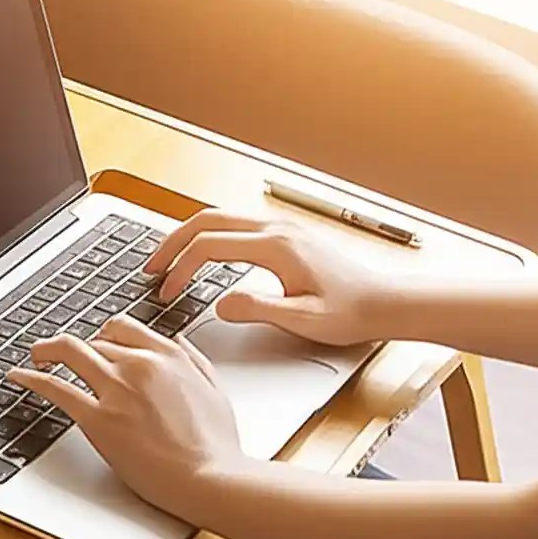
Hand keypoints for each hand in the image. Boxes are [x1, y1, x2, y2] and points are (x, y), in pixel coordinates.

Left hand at [7, 317, 241, 517]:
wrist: (210, 478)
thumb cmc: (215, 445)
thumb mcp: (215, 389)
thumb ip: (193, 360)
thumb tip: (176, 340)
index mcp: (168, 356)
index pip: (123, 328)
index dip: (103, 335)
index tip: (95, 343)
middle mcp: (140, 364)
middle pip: (95, 340)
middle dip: (79, 348)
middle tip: (64, 357)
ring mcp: (117, 389)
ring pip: (70, 351)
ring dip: (47, 349)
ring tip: (36, 355)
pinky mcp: (98, 419)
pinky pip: (55, 387)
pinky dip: (30, 377)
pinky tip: (18, 376)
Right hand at [143, 208, 391, 346]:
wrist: (387, 303)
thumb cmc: (352, 313)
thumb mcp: (303, 320)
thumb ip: (258, 309)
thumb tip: (220, 304)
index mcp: (275, 247)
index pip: (209, 246)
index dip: (180, 268)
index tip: (166, 291)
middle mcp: (275, 229)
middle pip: (207, 220)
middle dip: (172, 242)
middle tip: (150, 268)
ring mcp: (281, 229)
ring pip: (220, 218)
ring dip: (189, 236)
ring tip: (169, 262)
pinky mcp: (286, 236)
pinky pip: (236, 226)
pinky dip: (210, 237)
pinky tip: (204, 257)